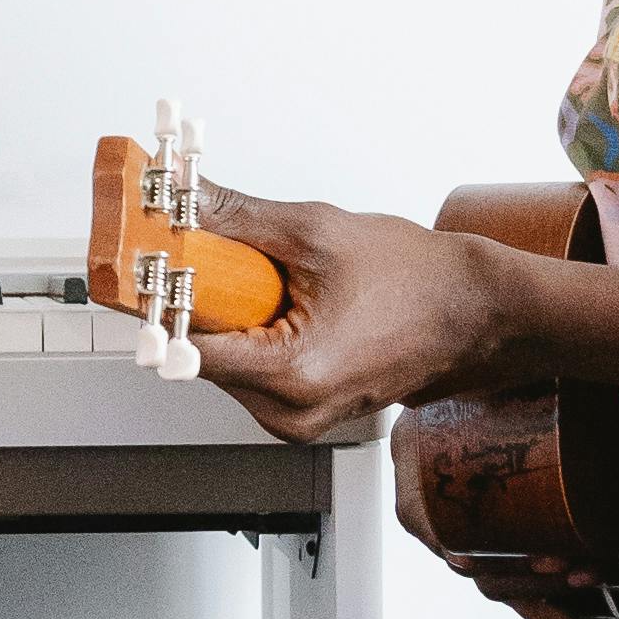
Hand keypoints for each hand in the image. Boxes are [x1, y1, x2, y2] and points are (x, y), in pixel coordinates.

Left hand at [189, 185, 550, 448]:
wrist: (475, 313)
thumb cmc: (418, 281)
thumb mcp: (316, 232)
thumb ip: (235, 218)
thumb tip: (178, 200)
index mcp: (294, 376)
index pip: (185, 349)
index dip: (161, 301)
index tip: (143, 266)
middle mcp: (291, 413)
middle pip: (201, 355)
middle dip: (201, 303)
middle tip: (214, 256)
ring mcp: (297, 418)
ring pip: (224, 363)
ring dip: (230, 317)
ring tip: (274, 282)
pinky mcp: (303, 412)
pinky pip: (252, 370)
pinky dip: (254, 332)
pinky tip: (285, 303)